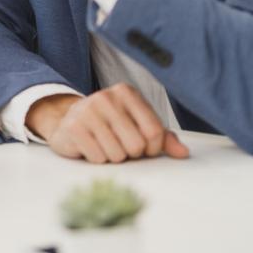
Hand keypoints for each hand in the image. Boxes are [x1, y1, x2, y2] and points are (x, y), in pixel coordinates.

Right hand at [27, 85, 188, 162]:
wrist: (69, 121)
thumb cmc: (110, 125)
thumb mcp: (138, 126)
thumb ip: (163, 138)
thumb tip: (183, 153)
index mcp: (127, 93)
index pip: (155, 131)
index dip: (152, 148)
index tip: (144, 146)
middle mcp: (107, 97)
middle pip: (136, 145)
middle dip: (131, 153)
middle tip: (120, 144)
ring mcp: (88, 110)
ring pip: (117, 154)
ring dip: (113, 157)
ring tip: (104, 144)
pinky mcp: (74, 127)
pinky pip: (99, 158)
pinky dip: (98, 159)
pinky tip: (91, 147)